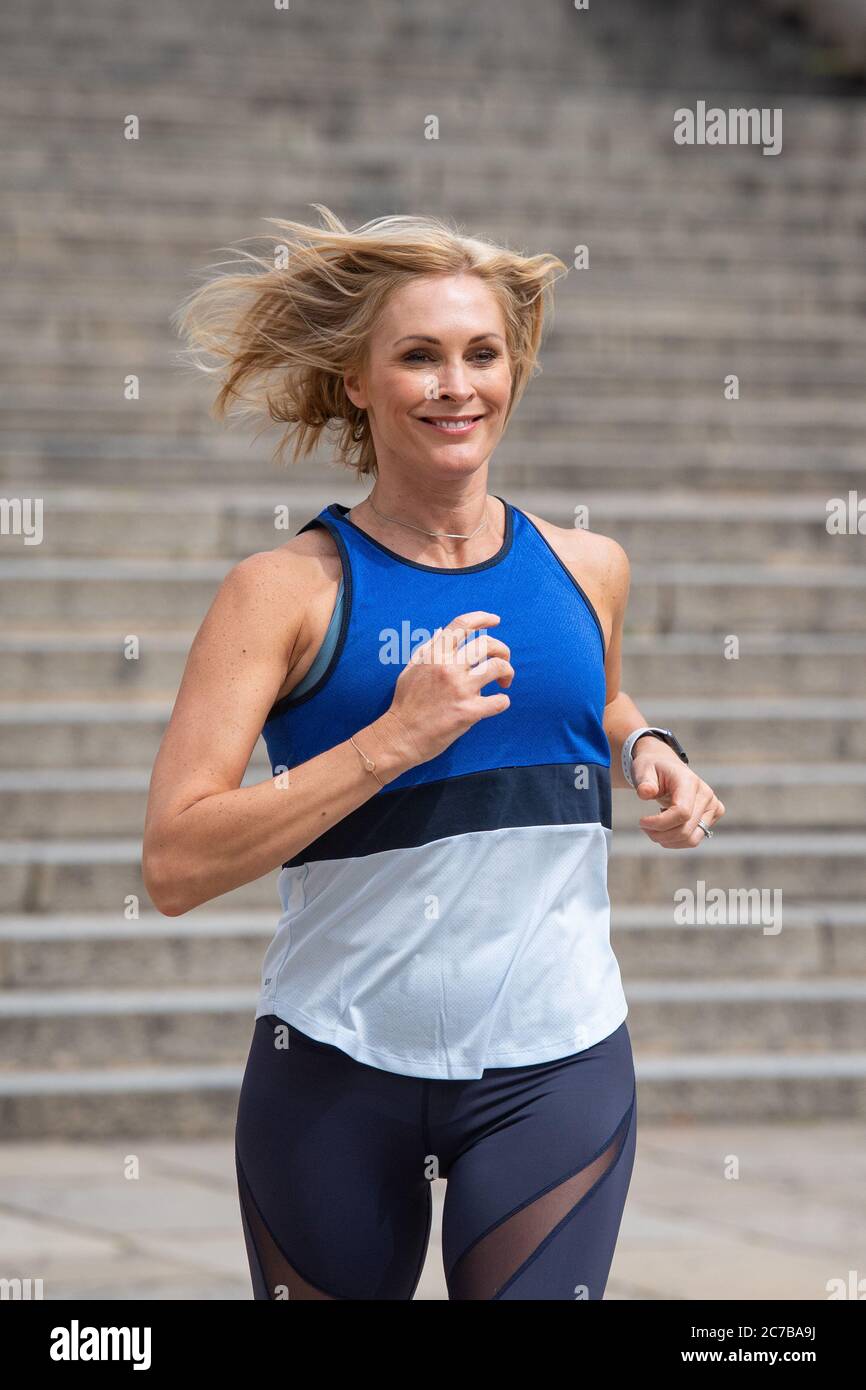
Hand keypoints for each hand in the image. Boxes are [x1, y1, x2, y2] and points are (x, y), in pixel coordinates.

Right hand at [388, 610, 513, 764]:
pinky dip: (503, 701)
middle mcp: (448, 667)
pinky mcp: (468, 712)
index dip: (483, 618)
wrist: (400, 736)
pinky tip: (498, 703)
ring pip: (498, 667)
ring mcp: (460, 689)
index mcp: (435, 654)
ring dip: (507, 673)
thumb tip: (442, 631)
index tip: (496, 620)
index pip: (463, 624)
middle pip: (488, 644)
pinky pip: (499, 701)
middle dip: (503, 650)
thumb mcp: (411, 668)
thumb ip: (428, 649)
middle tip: (504, 662)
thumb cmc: (405, 703)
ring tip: (504, 682)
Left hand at [632, 740, 725, 846]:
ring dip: (668, 840)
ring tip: (653, 830)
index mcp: (690, 781)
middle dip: (661, 834)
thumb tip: (645, 792)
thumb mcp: (643, 771)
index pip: (682, 812)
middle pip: (686, 829)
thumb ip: (644, 783)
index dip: (660, 823)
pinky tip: (666, 828)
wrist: (666, 767)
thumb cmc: (654, 770)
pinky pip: (694, 839)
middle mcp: (706, 795)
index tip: (642, 822)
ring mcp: (712, 806)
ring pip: (692, 839)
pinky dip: (676, 840)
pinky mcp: (713, 816)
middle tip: (644, 828)